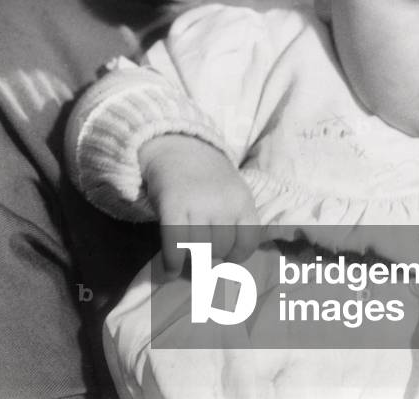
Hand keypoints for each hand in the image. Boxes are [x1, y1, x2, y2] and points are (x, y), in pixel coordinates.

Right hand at [139, 134, 260, 272]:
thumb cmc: (208, 179)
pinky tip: (170, 271)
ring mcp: (198, 203)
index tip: (227, 255)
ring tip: (187, 255)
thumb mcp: (232, 194)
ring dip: (191, 260)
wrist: (178, 148)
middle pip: (221, 248)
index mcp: (242, 200)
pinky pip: (175, 246)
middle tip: (202, 247)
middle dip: (211, 254)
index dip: (237, 254)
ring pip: (199, 251)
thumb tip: (231, 271)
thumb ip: (235, 224)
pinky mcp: (172, 205)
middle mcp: (223, 202)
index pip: (248, 242)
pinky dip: (172, 265)